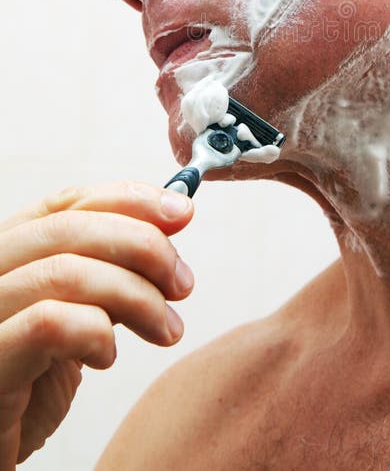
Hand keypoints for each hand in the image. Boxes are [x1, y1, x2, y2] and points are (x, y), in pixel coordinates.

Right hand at [0, 182, 193, 468]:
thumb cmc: (34, 380)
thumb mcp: (82, 308)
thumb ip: (115, 262)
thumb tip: (175, 214)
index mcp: (9, 251)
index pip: (67, 201)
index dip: (130, 199)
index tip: (183, 213)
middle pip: (68, 227)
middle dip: (142, 245)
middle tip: (182, 282)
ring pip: (65, 271)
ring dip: (136, 296)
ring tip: (166, 328)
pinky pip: (49, 323)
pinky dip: (96, 332)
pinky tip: (108, 356)